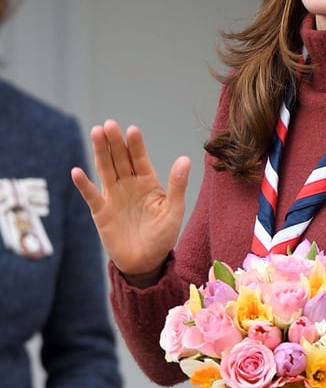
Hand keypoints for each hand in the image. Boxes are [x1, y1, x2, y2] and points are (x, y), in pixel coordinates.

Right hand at [71, 120, 190, 281]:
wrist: (146, 262)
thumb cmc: (162, 236)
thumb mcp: (173, 210)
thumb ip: (177, 185)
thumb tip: (185, 159)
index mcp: (147, 182)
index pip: (139, 158)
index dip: (135, 145)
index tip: (132, 130)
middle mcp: (128, 184)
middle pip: (119, 159)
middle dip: (114, 142)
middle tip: (109, 125)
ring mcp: (113, 196)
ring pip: (105, 169)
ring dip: (100, 153)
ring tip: (96, 133)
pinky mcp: (101, 211)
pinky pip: (91, 195)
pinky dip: (84, 184)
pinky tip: (77, 172)